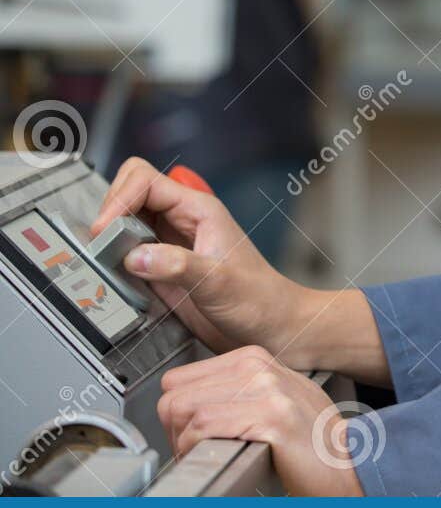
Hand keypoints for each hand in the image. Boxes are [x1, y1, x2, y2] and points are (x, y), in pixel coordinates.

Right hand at [91, 158, 313, 363]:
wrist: (271, 326)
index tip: (105, 231)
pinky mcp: (163, 267)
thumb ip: (178, 266)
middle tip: (103, 246)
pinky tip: (116, 276)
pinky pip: (129, 250)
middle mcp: (182, 221)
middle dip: (110, 213)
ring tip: (105, 259)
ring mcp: (171, 243)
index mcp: (199, 210)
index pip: (145, 180)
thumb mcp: (218, 282)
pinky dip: (115, 258)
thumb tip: (136, 256)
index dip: (120, 199)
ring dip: (110, 236)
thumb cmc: (259, 300)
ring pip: (126, 221)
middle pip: (131, 193)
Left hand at [157, 346, 365, 495]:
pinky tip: (217, 457)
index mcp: (253, 358)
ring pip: (184, 410)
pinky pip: (204, 428)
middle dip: (174, 432)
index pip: (177, 380)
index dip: (176, 414)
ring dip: (184, 445)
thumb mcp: (270, 398)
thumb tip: (184, 404)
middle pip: (174, 396)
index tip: (189, 436)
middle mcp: (258, 367)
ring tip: (205, 457)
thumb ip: (232, 391)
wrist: (347, 459)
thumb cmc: (309, 438)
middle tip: (194, 453)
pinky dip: (197, 450)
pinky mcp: (270, 417)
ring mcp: (266, 389)